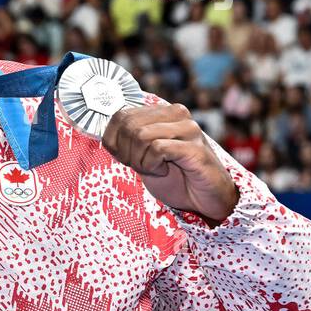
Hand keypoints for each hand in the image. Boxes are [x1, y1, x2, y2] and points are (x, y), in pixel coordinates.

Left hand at [102, 102, 238, 224]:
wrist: (204, 198)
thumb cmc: (174, 177)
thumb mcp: (142, 155)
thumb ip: (127, 141)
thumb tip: (106, 136)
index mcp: (163, 112)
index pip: (121, 116)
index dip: (114, 141)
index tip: (126, 158)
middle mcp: (177, 114)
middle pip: (129, 125)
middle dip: (126, 152)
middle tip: (140, 166)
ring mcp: (189, 129)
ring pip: (141, 135)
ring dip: (139, 160)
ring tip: (154, 169)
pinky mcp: (195, 148)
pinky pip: (158, 148)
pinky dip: (152, 165)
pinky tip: (164, 171)